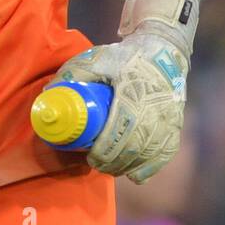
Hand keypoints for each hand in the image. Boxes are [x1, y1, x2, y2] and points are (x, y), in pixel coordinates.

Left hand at [47, 0, 198, 183]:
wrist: (164, 51)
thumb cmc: (126, 56)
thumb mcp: (98, 58)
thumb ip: (73, 73)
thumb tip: (48, 93)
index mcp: (134, 90)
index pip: (121, 128)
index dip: (106, 149)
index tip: (91, 157)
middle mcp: (155, 107)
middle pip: (134, 146)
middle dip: (113, 162)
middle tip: (95, 164)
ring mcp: (169, 118)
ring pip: (149, 153)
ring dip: (128, 166)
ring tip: (110, 168)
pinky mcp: (176, 125)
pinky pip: (165, 153)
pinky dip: (150, 167)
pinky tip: (135, 174)